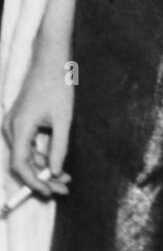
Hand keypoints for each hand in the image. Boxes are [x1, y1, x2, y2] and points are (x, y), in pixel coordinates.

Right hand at [1, 46, 73, 200]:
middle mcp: (11, 128)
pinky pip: (27, 144)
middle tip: (63, 189)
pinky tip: (56, 162)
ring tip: (64, 179)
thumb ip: (59, 147)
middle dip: (41, 178)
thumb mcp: (63, 119)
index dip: (34, 182)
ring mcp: (14, 124)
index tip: (50, 192)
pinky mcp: (20, 120)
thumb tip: (56, 172)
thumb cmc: (58, 85)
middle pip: (22, 163)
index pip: (20, 165)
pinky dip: (40, 155)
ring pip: (24, 155)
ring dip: (42, 167)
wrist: (52, 58)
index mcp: (19, 128)